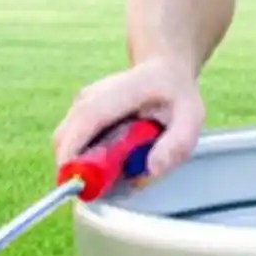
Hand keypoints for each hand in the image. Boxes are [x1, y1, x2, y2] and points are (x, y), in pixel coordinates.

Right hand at [52, 56, 204, 177]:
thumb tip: (151, 170)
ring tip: (119, 165)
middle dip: (77, 168)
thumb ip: (176, 145)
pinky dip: (86, 157)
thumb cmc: (177, 97)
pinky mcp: (78, 114)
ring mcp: (81, 103)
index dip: (75, 152)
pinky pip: (72, 143)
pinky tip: (114, 155)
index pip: (87, 119)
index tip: (77, 182)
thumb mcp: (190, 120)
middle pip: (66, 137)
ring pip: (66, 143)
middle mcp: (91, 96)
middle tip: (108, 184)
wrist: (162, 72)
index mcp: (120, 92)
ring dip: (84, 164)